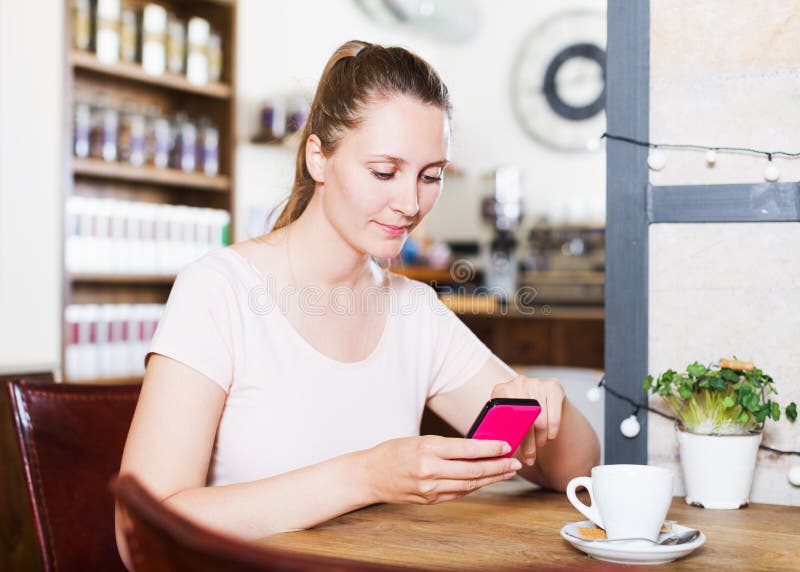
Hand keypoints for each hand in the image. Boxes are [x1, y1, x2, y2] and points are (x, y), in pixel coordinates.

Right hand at [363, 435, 520, 504]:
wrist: (369, 476)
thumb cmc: (393, 452)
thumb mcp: (419, 440)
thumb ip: (445, 446)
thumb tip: (476, 447)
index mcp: (427, 449)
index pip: (467, 449)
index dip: (490, 448)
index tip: (505, 445)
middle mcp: (430, 471)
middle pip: (472, 470)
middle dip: (497, 466)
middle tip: (514, 463)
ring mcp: (430, 489)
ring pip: (469, 484)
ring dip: (491, 479)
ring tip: (506, 472)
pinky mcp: (429, 500)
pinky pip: (458, 493)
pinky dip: (474, 486)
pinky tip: (485, 480)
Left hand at [490, 375, 565, 466]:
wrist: (541, 399)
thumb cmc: (520, 415)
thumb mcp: (507, 420)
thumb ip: (501, 429)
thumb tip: (498, 451)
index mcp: (501, 390)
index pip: (504, 414)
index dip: (508, 432)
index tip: (511, 448)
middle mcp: (518, 382)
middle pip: (523, 418)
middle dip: (527, 441)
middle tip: (529, 457)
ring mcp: (536, 382)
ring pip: (540, 419)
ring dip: (541, 437)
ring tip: (539, 444)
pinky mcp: (553, 386)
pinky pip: (554, 415)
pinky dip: (553, 430)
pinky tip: (550, 435)